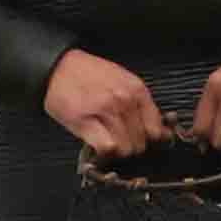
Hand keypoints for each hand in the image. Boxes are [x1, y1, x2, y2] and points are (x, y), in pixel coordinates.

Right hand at [42, 50, 163, 162]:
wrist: (59, 68)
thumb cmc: (90, 75)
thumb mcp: (123, 81)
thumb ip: (141, 105)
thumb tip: (162, 132)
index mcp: (136, 90)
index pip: (156, 129)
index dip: (148, 140)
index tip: (140, 141)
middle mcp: (124, 101)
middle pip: (140, 143)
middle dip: (130, 147)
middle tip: (118, 140)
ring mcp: (105, 111)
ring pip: (125, 149)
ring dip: (116, 152)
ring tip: (106, 142)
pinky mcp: (85, 122)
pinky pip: (106, 148)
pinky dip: (103, 153)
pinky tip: (97, 146)